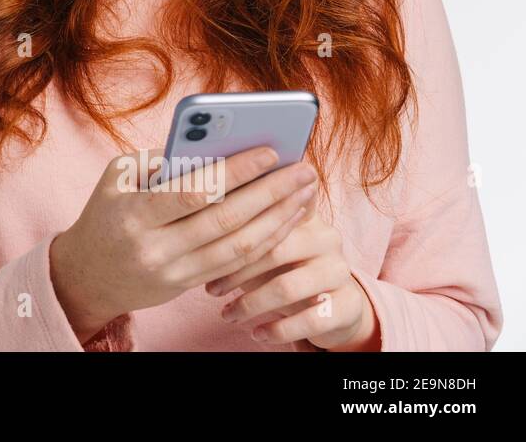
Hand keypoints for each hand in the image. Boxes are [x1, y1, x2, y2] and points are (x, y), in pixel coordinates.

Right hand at [51, 145, 316, 343]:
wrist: (85, 275)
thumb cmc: (105, 213)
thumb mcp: (117, 179)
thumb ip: (161, 161)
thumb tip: (217, 146)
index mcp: (134, 213)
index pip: (194, 191)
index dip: (236, 172)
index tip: (270, 151)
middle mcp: (155, 247)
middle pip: (226, 220)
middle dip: (271, 192)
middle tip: (303, 169)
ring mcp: (173, 272)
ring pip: (239, 247)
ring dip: (279, 218)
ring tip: (305, 192)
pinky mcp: (186, 287)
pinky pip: (237, 264)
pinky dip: (266, 240)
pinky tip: (287, 218)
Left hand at [203, 202, 379, 349]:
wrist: (335, 306)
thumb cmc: (285, 270)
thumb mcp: (266, 247)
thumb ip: (241, 230)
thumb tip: (192, 221)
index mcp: (305, 213)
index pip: (273, 207)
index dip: (238, 223)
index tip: (203, 238)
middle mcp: (327, 237)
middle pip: (274, 249)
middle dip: (236, 272)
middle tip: (209, 289)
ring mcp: (340, 270)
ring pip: (287, 288)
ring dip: (251, 305)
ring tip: (227, 314)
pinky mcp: (349, 304)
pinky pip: (309, 319)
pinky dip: (277, 330)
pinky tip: (257, 334)